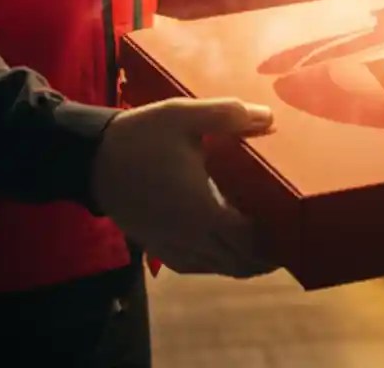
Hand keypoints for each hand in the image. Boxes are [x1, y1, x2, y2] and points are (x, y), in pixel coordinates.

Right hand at [91, 97, 277, 277]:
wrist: (89, 159)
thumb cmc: (140, 137)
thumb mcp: (184, 115)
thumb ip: (228, 115)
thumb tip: (268, 116)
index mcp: (203, 211)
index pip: (249, 242)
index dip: (274, 242)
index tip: (294, 233)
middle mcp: (190, 238)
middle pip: (238, 263)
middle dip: (265, 257)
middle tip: (287, 241)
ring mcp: (171, 246)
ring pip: (217, 268)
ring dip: (242, 262)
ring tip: (262, 247)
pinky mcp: (156, 247)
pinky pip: (194, 266)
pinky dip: (216, 263)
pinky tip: (223, 249)